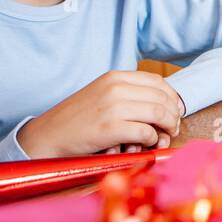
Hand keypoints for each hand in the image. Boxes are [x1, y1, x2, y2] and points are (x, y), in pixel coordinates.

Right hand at [17, 70, 183, 159]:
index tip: (175, 112)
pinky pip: (146, 132)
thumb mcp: (102, 95)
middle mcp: (115, 88)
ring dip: (167, 128)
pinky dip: (151, 140)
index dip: (172, 98)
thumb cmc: (76, 120)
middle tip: (172, 129)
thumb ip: (129, 95)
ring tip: (162, 138)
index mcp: (115, 77)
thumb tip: (164, 106)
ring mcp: (112, 107)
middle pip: (162, 98)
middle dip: (173, 116)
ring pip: (159, 113)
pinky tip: (145, 144)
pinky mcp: (109, 128)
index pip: (158, 82)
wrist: (46, 137)